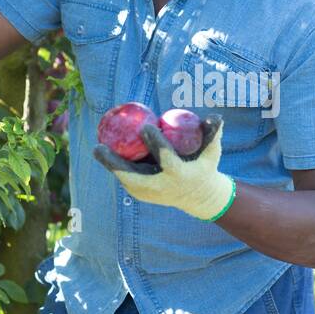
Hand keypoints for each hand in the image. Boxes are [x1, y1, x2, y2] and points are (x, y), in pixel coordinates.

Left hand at [92, 115, 235, 220]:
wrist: (198, 196)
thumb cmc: (205, 167)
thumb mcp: (213, 152)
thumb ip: (213, 134)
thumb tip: (216, 117)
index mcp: (179, 175)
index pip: (166, 158)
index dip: (156, 143)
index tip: (146, 126)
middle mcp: (162, 187)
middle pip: (133, 176)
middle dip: (116, 163)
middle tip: (101, 145)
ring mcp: (150, 194)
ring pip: (125, 179)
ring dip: (111, 165)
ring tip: (98, 148)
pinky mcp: (143, 196)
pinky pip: (126, 179)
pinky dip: (116, 167)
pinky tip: (106, 152)